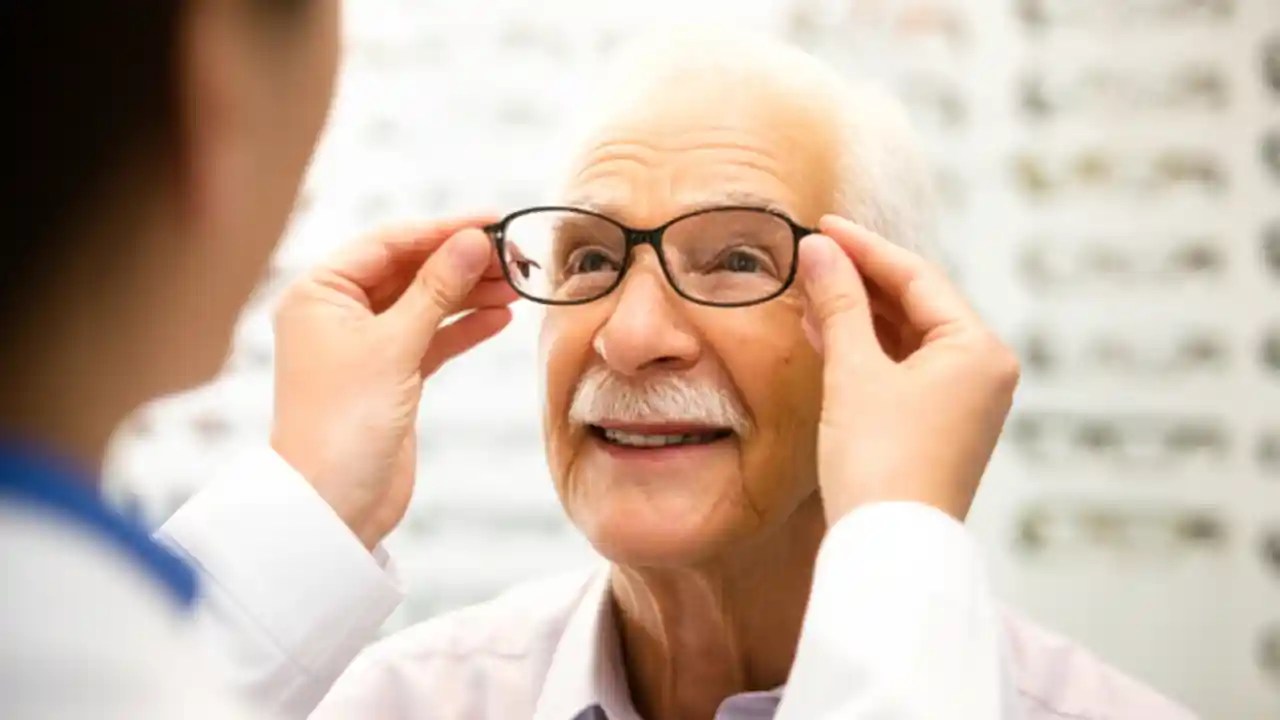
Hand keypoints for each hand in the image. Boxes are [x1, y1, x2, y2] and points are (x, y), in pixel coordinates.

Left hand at [270, 216, 517, 548]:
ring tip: (516, 285)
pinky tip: (500, 318)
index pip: (388, 244)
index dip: (442, 231)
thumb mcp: (394, 346)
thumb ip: (437, 289)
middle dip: (461, 262)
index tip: (493, 222)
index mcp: (319, 294)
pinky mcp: (390, 377)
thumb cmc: (343, 424)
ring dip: (469, 293)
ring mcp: (365, 346)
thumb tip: (474, 240)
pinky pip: (432, 339)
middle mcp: (337, 314)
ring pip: (425, 304)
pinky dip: (463, 328)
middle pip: (409, 271)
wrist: (334, 505)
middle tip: (514, 256)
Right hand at [797, 215, 1019, 522]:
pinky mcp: (942, 426)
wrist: (889, 551)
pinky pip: (905, 370)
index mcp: (979, 349)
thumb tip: (817, 248)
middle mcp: (984, 371)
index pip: (917, 278)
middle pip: (917, 304)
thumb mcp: (854, 372)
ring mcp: (966, 401)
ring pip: (908, 338)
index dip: (864, 248)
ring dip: (859, 315)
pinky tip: (827, 336)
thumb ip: (838, 303)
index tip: (821, 225)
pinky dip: (867, 351)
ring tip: (810, 291)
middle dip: (861, 280)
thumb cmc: (880, 461)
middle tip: (812, 253)